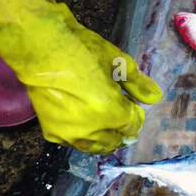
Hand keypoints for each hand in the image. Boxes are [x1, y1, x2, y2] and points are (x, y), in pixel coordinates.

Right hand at [28, 19, 162, 154]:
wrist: (40, 48)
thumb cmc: (83, 51)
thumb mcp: (118, 63)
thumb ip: (137, 85)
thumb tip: (155, 98)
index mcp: (113, 113)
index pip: (132, 126)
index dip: (136, 118)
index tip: (134, 108)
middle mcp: (92, 130)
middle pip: (114, 141)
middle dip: (121, 131)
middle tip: (122, 119)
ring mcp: (70, 134)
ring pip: (94, 147)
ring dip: (104, 139)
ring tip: (106, 126)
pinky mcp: (50, 132)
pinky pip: (74, 143)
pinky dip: (83, 137)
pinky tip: (85, 127)